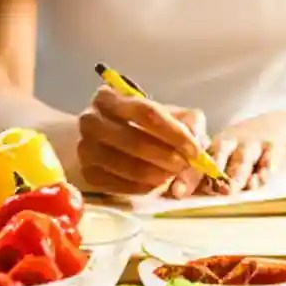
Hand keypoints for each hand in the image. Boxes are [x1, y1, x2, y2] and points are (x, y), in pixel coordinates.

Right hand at [76, 86, 206, 195]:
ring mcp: (85, 148)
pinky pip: (121, 186)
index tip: (195, 150)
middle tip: (185, 165)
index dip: (175, 134)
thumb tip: (199, 154)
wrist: (106, 138)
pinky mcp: (87, 174)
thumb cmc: (145, 124)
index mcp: (110, 97)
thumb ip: (192, 125)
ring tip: (173, 174)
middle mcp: (91, 120)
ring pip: (130, 167)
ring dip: (159, 175)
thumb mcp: (171, 114)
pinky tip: (156, 183)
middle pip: (136, 142)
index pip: (147, 113)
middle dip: (168, 157)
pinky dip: (145, 188)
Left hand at [169, 133, 285, 197]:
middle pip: (218, 156)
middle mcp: (231, 144)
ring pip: (243, 160)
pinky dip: (265, 170)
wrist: (278, 127)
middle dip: (210, 173)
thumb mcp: (224, 155)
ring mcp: (253, 145)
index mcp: (214, 147)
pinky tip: (259, 181)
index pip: (197, 162)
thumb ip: (207, 176)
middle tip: (202, 187)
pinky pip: (269, 161)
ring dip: (235, 175)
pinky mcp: (274, 148)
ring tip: (229, 189)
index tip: (177, 192)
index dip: (187, 177)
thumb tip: (181, 197)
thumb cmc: (242, 149)